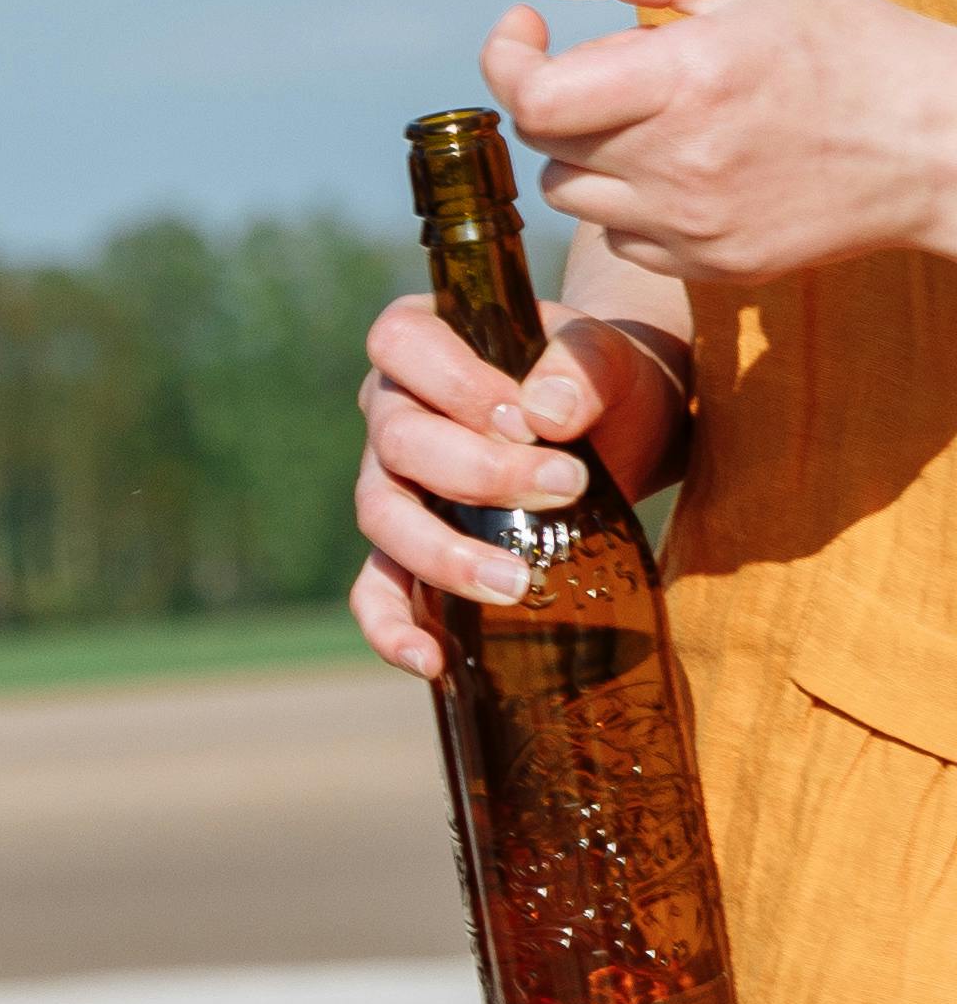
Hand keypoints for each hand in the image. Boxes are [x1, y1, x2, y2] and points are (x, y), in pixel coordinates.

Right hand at [346, 281, 679, 687]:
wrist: (628, 430)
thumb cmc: (611, 382)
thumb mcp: (616, 359)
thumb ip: (584, 367)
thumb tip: (545, 414)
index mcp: (424, 343)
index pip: (399, 343)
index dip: (451, 381)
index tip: (526, 416)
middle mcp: (391, 411)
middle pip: (396, 440)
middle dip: (477, 473)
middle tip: (565, 487)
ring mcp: (391, 485)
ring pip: (381, 516)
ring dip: (442, 554)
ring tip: (518, 583)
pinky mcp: (408, 551)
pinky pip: (376, 590)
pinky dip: (392, 626)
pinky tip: (431, 661)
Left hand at [485, 0, 956, 282]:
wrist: (945, 143)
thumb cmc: (848, 43)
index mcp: (686, 80)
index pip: (532, 98)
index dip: (507, 59)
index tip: (526, 26)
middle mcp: (680, 165)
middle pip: (546, 140)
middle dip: (559, 93)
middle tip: (624, 62)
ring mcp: (694, 227)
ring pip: (571, 195)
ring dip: (587, 150)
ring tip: (661, 113)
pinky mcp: (711, 267)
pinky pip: (619, 238)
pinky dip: (630, 200)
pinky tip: (688, 163)